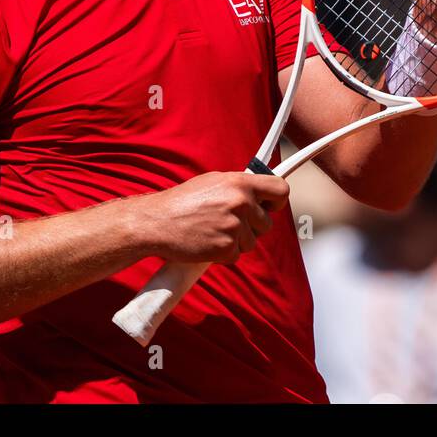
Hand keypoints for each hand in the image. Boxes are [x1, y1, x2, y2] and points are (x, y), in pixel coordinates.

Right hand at [139, 171, 289, 263]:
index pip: (280, 191)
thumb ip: (238, 187)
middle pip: (266, 223)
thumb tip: (257, 193)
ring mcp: (235, 226)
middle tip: (229, 223)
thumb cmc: (181, 202)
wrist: (156, 222)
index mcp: (240, 183)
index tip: (269, 206)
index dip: (276, 202)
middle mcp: (241, 203)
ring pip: (252, 242)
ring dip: (236, 241)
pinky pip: (236, 255)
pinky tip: (208, 242)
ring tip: (213, 231)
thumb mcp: (212, 182)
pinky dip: (224, 253)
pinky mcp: (226, 248)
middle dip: (252, 226)